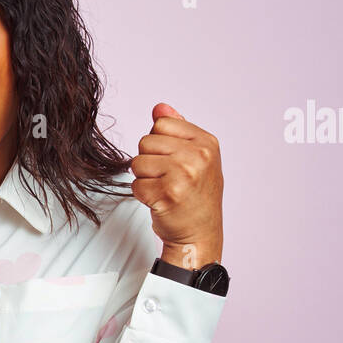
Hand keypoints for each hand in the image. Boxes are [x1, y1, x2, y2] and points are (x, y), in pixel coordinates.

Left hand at [131, 102, 223, 268]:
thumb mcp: (196, 157)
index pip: (161, 123)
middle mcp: (198, 156)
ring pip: (137, 162)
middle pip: (146, 141)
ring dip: (145, 179)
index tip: (173, 161)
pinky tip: (161, 202)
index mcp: (206, 142)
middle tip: (168, 179)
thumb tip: (160, 107)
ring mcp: (184, 174)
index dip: (159, 143)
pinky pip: (136, 185)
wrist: (199, 235)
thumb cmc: (196, 196)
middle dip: (149, 162)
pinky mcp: (168, 194)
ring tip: (165, 189)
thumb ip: (177, 130)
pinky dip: (143, 195)